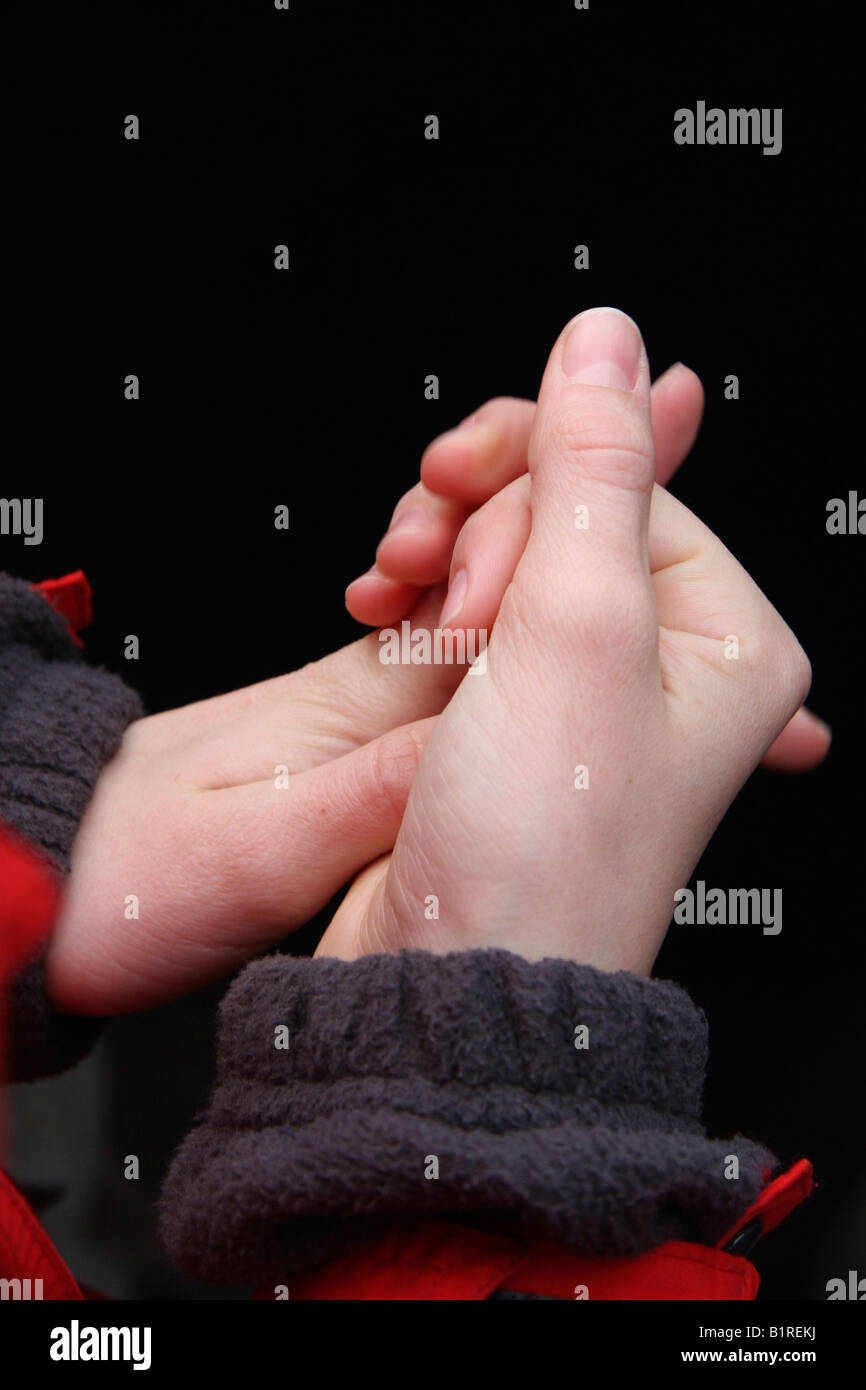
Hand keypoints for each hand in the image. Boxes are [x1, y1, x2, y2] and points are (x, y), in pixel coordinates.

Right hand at [318, 308, 817, 970]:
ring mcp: (584, 686)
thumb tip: (608, 340)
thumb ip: (595, 463)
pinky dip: (419, 595)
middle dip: (479, 522)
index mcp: (727, 635)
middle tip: (435, 575)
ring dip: (438, 554)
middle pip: (565, 506)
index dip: (532, 484)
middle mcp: (664, 659)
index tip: (466, 518)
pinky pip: (468, 603)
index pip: (626, 478)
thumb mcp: (578, 625)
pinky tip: (384, 612)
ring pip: (506, 548)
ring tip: (398, 602)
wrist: (452, 971)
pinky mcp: (512, 707)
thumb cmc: (540, 847)